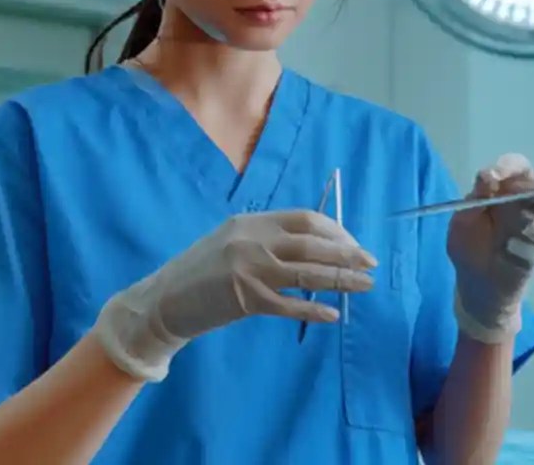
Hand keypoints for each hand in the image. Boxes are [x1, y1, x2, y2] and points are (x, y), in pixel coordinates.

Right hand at [93, 210, 376, 381]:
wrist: (162, 300)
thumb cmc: (202, 271)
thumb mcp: (234, 241)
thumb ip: (269, 239)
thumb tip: (319, 247)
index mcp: (253, 222)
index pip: (306, 219)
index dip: (336, 232)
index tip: (354, 245)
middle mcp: (253, 241)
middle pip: (313, 244)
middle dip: (347, 254)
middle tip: (370, 264)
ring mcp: (249, 270)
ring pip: (307, 273)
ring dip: (341, 280)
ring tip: (365, 286)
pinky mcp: (245, 300)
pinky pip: (288, 305)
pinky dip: (313, 310)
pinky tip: (333, 314)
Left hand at [447, 153, 533, 343]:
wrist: (481, 287)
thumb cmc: (469, 251)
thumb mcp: (462, 226)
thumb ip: (473, 202)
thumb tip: (487, 178)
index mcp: (494, 188)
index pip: (505, 169)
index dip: (505, 168)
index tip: (495, 179)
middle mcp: (516, 195)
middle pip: (532, 179)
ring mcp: (532, 211)